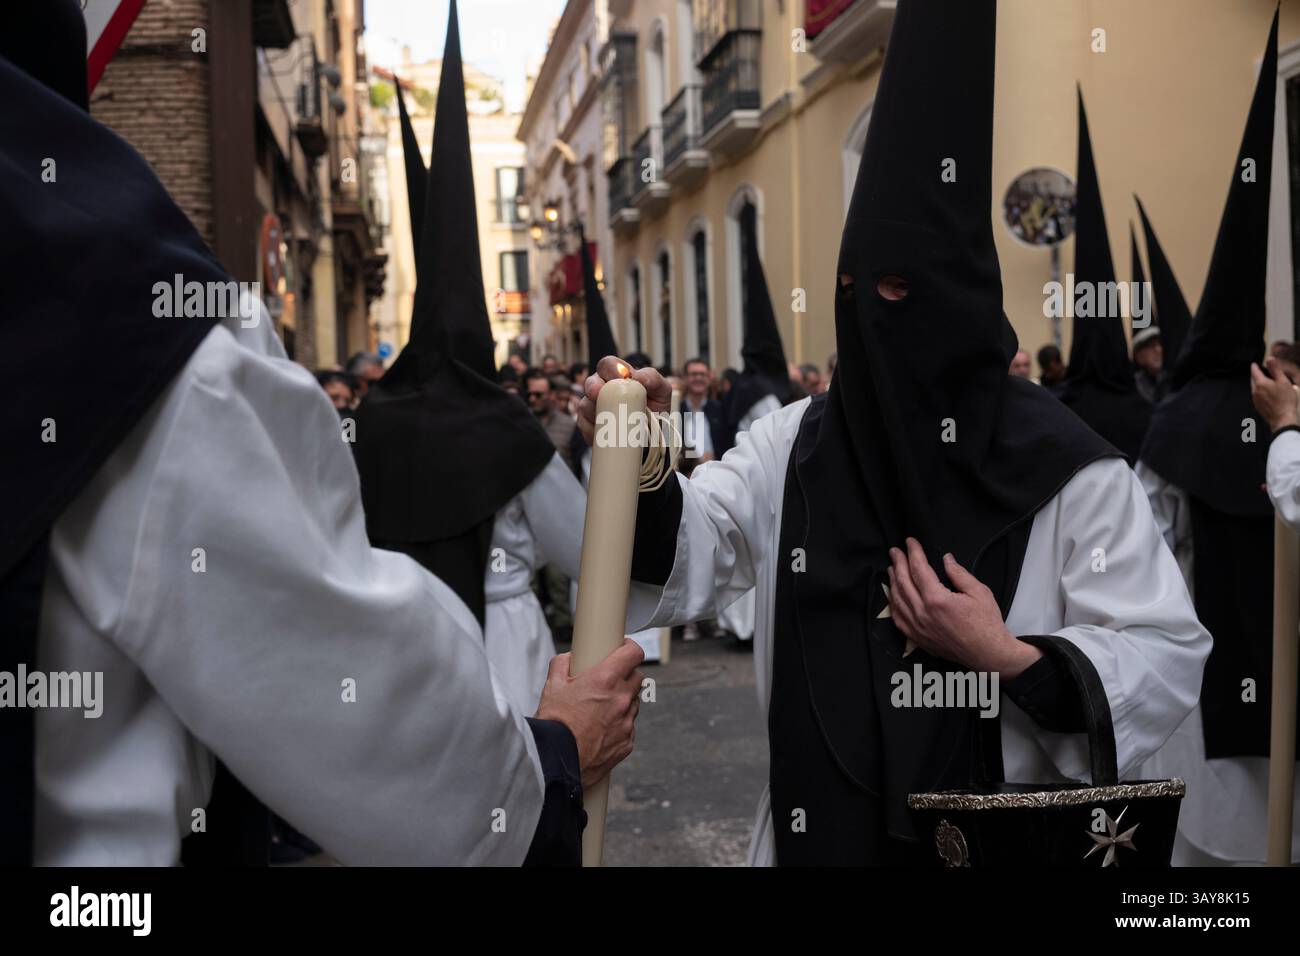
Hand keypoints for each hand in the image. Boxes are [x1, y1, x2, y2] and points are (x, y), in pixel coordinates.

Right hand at [535, 638, 644, 787]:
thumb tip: (571, 658)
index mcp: (606, 679)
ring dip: (623, 701)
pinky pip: (629, 726)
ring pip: (634, 703)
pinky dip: (619, 724)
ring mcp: (627, 722)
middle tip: (609, 680)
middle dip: (626, 675)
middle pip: (637, 677)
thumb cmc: (554, 723)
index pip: (634, 653)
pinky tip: (600, 729)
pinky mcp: (627, 743)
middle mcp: (622, 699)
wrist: (556, 762)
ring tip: (600, 708)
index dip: (630, 648)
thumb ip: (563, 663)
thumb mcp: (553, 685)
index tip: (623, 649)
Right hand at [577, 355, 672, 444]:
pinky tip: (606, 434)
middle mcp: (603, 390)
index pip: (608, 365)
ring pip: (585, 406)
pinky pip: (584, 427)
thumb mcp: (661, 391)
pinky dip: (593, 431)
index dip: (610, 369)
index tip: (620, 378)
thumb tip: (637, 376)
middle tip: (599, 394)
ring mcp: (593, 407)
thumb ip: (652, 378)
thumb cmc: (656, 409)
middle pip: (590, 383)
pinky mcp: (589, 426)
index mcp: (618, 377)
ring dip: (596, 413)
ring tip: (614, 423)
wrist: (654, 437)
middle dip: (593, 388)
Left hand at [887, 538, 1040, 677]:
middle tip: (895, 551)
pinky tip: (893, 595)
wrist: (988, 654)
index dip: (913, 553)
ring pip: (897, 599)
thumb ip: (959, 573)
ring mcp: (918, 627)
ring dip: (892, 581)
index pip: (918, 569)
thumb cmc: (987, 624)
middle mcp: (923, 613)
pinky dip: (893, 604)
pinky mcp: (918, 638)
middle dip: (898, 563)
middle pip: (903, 582)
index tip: (910, 542)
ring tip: (891, 568)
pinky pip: (898, 618)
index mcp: (937, 600)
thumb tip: (946, 559)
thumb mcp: (979, 592)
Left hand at [1250, 359, 1299, 432]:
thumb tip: (1269, 358)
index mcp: (1260, 383)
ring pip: (1254, 388)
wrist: (1282, 418)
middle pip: (1253, 380)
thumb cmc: (1285, 399)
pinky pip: (1256, 395)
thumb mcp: (1283, 381)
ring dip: (1257, 383)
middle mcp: (1255, 391)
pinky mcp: (1258, 406)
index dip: (1254, 366)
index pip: (1254, 372)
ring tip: (1264, 381)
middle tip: (1259, 371)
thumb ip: (1275, 369)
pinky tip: (1266, 393)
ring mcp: (1255, 399)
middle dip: (1255, 375)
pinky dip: (1259, 391)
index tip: (1254, 364)